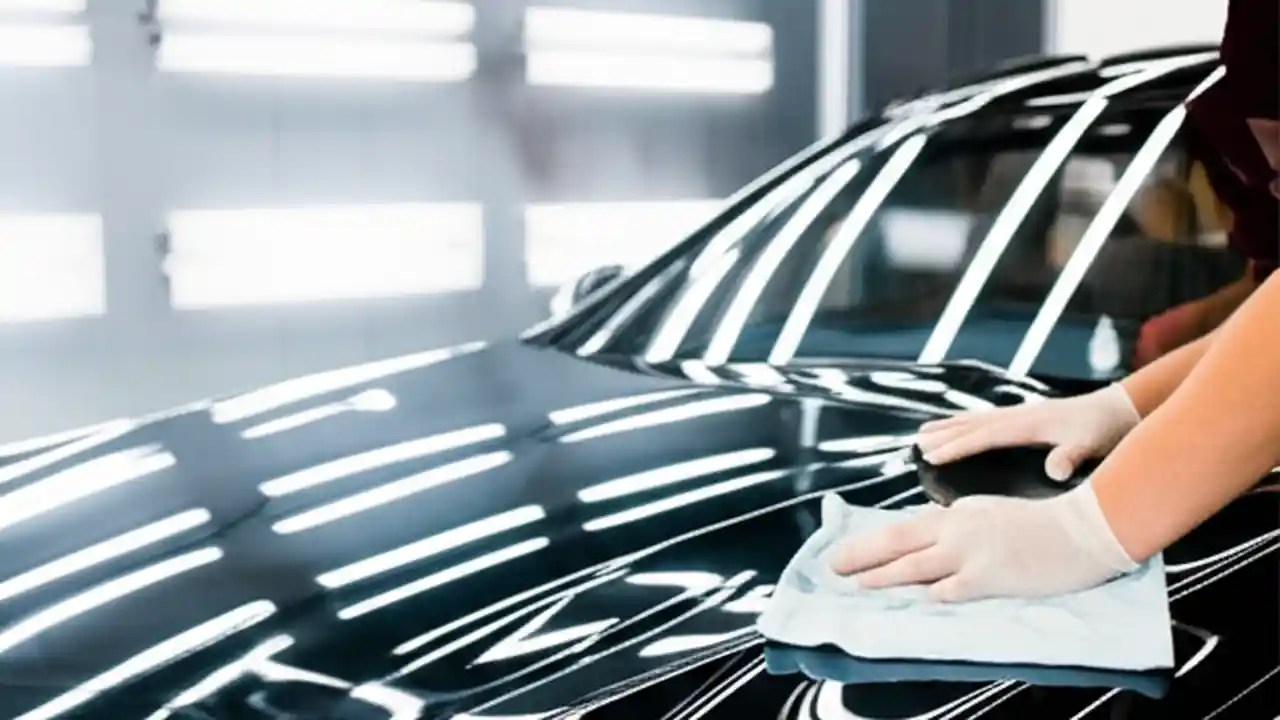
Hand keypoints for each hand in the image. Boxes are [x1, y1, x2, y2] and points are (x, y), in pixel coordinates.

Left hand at [828, 482, 1136, 601]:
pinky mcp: (988, 578)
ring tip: (856, 585)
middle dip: (861, 555)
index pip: (903, 529)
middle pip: (897, 543)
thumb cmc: (1038, 522)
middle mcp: (955, 530)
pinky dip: (925, 597)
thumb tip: (928, 534)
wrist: (1081, 529)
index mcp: (955, 514)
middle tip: (833, 566)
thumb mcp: (988, 513)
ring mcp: (970, 555)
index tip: (848, 551)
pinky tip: (907, 604)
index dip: (873, 542)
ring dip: (881, 578)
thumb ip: (956, 524)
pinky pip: (948, 591)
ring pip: (913, 567)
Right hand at [917, 384, 1139, 480]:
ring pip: (976, 420)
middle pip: (972, 424)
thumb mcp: (1092, 444)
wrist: (1120, 409)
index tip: (932, 456)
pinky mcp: (1027, 417)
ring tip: (924, 431)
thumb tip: (1054, 470)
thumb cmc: (1105, 429)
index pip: (984, 436)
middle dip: (944, 434)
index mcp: (1029, 424)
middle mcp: (1019, 415)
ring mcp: (1022, 414)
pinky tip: (960, 428)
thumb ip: (1072, 456)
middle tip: (916, 443)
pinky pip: (987, 421)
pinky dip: (966, 424)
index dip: (957, 446)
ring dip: (949, 426)